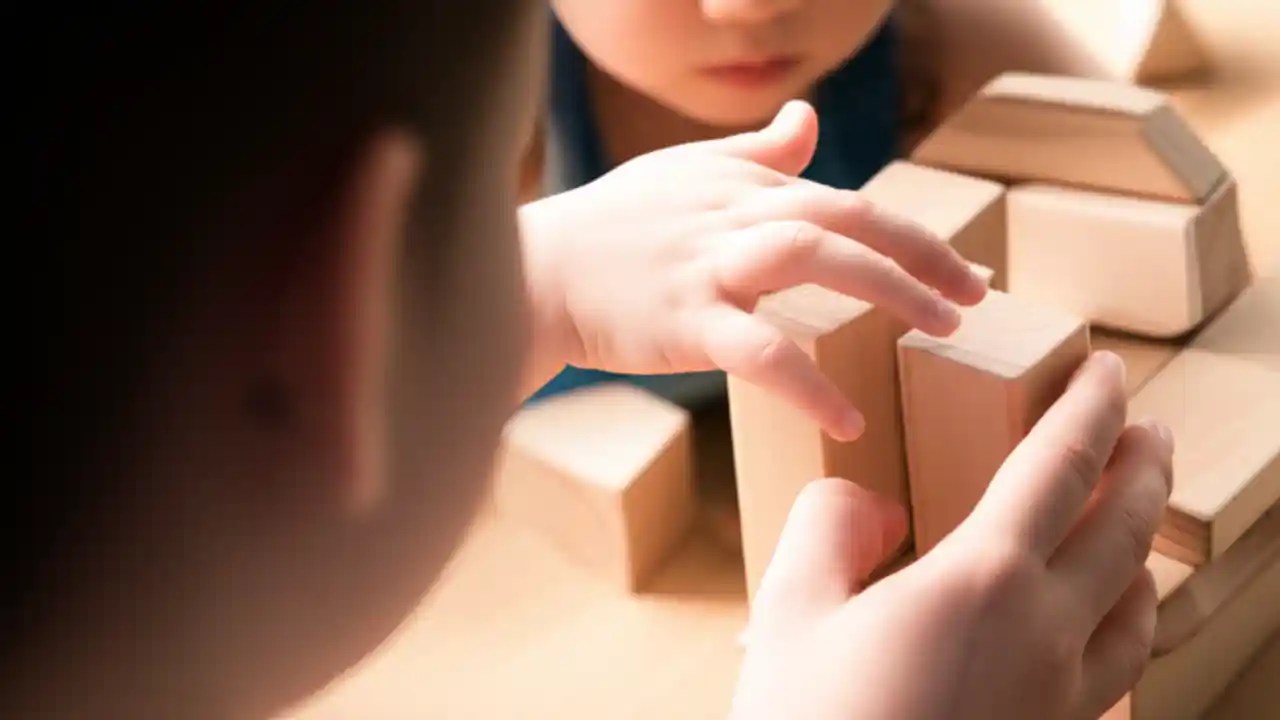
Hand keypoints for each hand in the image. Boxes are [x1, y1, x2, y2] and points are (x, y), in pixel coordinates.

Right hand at [518, 101, 986, 439]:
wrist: (537, 271)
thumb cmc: (612, 224)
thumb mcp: (687, 172)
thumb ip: (757, 154)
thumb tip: (809, 121)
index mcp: (745, 188)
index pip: (850, 200)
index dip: (915, 234)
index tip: (966, 272)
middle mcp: (736, 217)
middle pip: (848, 218)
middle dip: (923, 254)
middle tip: (976, 297)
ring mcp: (711, 266)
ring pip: (815, 258)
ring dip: (888, 290)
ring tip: (941, 331)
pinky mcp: (684, 320)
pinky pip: (759, 350)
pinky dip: (808, 383)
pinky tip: (848, 418)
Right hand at [732, 351, 1173, 719]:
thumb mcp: (792, 607)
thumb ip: (831, 525)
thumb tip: (872, 504)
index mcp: (983, 579)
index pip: (1061, 467)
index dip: (1090, 407)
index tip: (1105, 367)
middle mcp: (1045, 631)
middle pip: (1124, 526)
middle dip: (1142, 463)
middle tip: (1146, 425)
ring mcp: (1061, 692)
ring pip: (1140, 599)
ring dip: (1146, 542)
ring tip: (1138, 517)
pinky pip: (1121, 664)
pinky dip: (1132, 618)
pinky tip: (1111, 621)